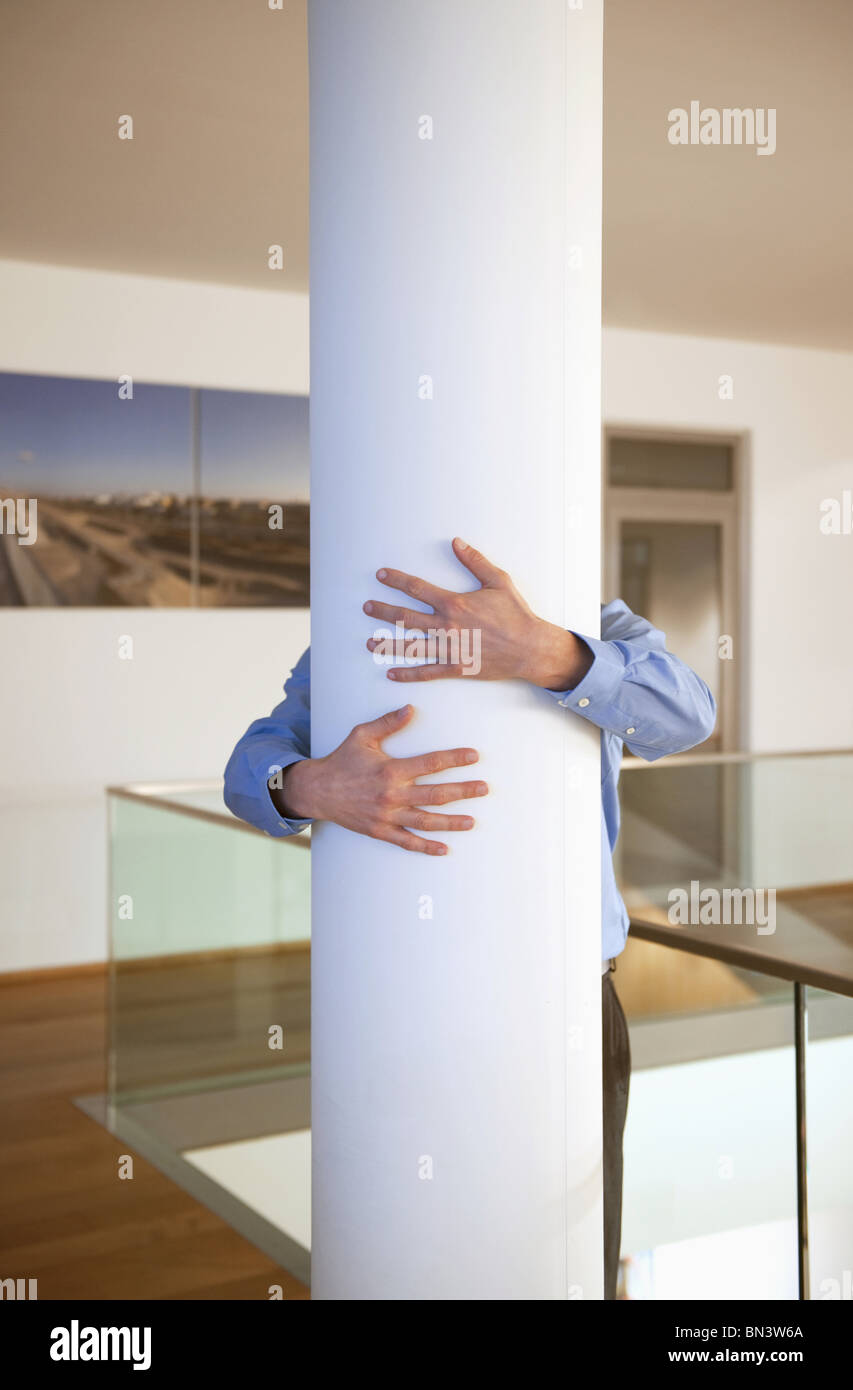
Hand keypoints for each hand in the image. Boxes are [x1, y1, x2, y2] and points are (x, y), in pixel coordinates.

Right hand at [272, 703, 487, 855]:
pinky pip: (406, 842)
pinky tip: (444, 849)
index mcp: (390, 770)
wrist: (318, 790)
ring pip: (425, 821)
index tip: (474, 756)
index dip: (454, 759)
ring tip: (472, 821)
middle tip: (484, 789)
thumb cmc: (342, 760)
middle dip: (463, 791)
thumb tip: (411, 708)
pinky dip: (426, 847)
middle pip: (435, 794)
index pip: (430, 763)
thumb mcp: (362, 735)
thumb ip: (388, 723)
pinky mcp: (380, 831)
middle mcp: (392, 795)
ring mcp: (387, 816)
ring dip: (451, 822)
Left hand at [363, 537, 592, 689]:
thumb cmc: (516, 614)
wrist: (530, 647)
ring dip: (387, 645)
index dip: (396, 580)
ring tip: (369, 643)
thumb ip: (475, 561)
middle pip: (405, 617)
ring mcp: (449, 648)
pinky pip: (427, 672)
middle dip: (383, 612)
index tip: (381, 576)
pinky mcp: (456, 667)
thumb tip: (457, 542)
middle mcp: (447, 626)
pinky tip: (392, 673)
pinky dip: (408, 674)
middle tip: (366, 608)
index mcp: (454, 603)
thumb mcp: (498, 581)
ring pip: (411, 646)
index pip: (417, 588)